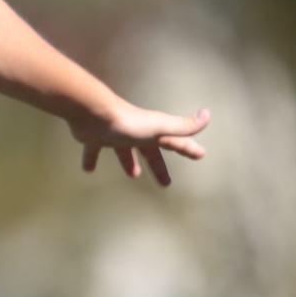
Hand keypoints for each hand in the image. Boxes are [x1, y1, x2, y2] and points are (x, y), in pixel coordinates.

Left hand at [73, 105, 209, 186]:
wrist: (93, 113)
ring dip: (128, 162)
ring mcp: (114, 135)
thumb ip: (182, 126)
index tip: (200, 155)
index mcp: (152, 132)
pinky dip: (91, 159)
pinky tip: (87, 170)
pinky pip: (93, 150)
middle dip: (158, 165)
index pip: (176, 142)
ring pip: (124, 150)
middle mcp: (134, 132)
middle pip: (150, 151)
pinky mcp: (94, 137)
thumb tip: (208, 115)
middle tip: (166, 183)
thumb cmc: (127, 122)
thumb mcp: (158, 127)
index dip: (188, 149)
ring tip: (133, 175)